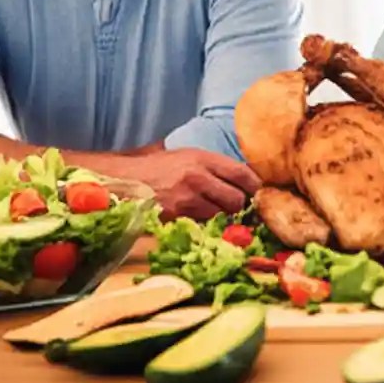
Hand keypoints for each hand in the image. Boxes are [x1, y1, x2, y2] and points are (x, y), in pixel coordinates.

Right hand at [110, 149, 261, 220]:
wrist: (124, 181)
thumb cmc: (158, 169)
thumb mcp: (188, 157)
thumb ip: (214, 167)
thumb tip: (245, 179)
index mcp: (202, 158)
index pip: (242, 173)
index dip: (255, 186)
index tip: (258, 193)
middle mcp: (197, 177)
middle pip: (236, 199)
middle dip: (240, 207)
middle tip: (238, 209)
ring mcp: (186, 198)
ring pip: (221, 216)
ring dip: (222, 218)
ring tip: (213, 213)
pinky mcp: (177, 217)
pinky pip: (202, 225)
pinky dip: (205, 225)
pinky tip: (197, 219)